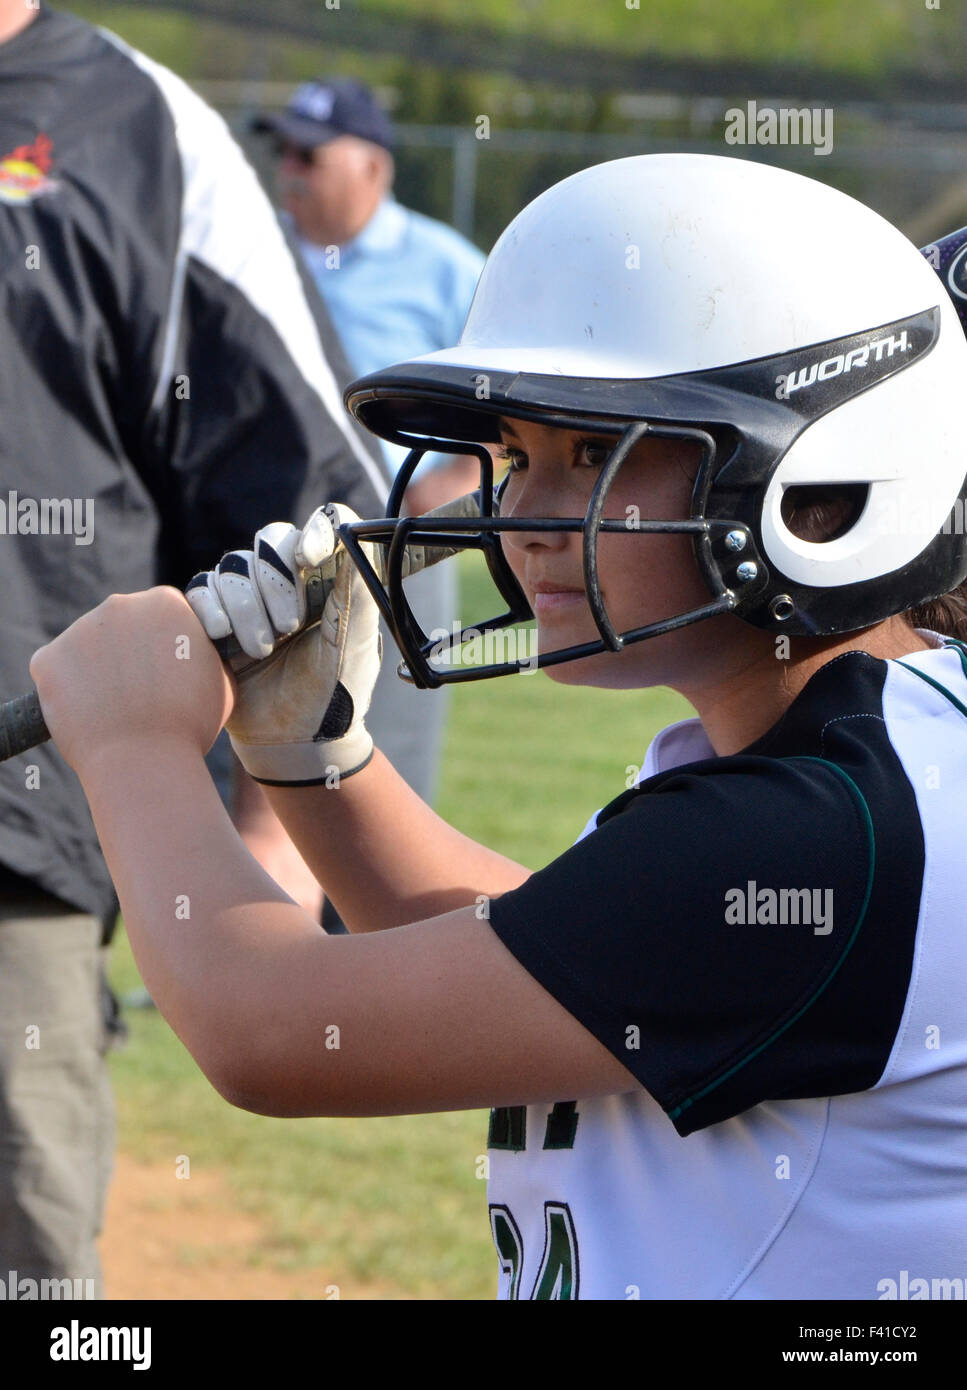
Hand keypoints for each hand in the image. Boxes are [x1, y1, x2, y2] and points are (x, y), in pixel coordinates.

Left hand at [29, 587, 233, 775]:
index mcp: (166, 603)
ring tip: (115, 709)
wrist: (144, 762)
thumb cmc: (190, 725)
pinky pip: (58, 671)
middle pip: (123, 624)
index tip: (169, 670)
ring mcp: (78, 630)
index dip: (168, 644)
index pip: (164, 614)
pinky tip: (89, 715)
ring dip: (98, 669)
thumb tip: (196, 652)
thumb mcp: (221, 678)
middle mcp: (119, 605)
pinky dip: (68, 690)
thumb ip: (203, 653)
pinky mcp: (47, 659)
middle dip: (130, 651)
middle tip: (142, 692)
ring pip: (88, 647)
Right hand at [185, 504, 380, 784]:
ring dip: (247, 605)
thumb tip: (353, 536)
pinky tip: (221, 635)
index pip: (324, 525)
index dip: (315, 530)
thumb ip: (356, 587)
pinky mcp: (217, 619)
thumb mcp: (353, 640)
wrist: (296, 742)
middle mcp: (289, 581)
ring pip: (234, 567)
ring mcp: (250, 598)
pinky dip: (210, 607)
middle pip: (272, 541)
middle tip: (289, 626)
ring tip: (263, 649)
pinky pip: (201, 590)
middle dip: (276, 582)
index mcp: (330, 579)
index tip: (308, 558)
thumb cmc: (335, 692)